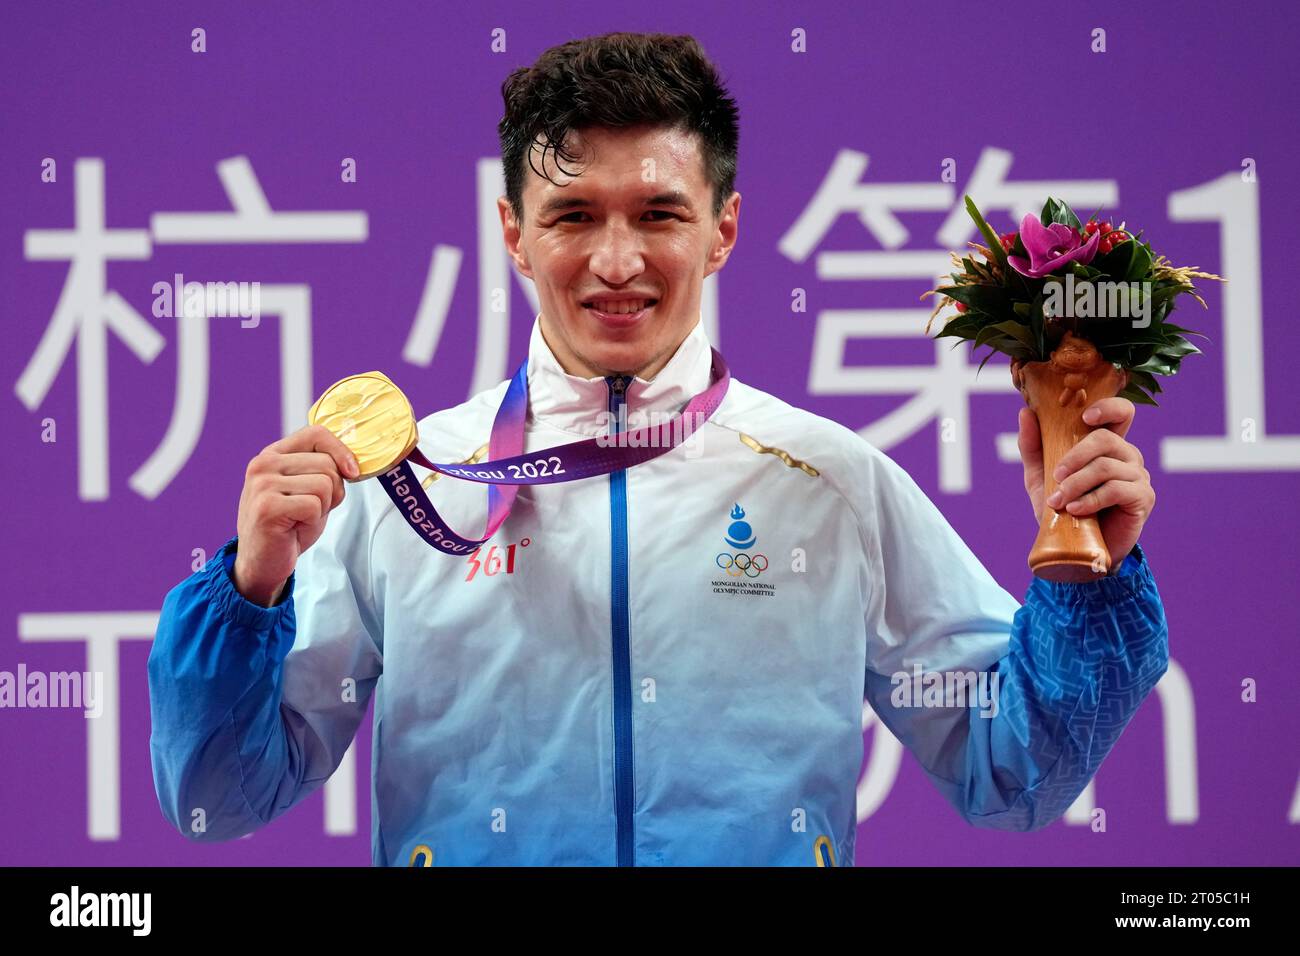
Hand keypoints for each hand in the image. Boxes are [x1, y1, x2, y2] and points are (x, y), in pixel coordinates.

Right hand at [232, 425, 359, 605]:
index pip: (317, 433)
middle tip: (310, 510)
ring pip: (325, 484)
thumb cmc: (289, 526)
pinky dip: (313, 521)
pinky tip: (293, 528)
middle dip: (333, 491)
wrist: (263, 563)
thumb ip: (325, 471)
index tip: (352, 472)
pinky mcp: (267, 507)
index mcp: (273, 454)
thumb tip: (354, 461)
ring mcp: (262, 484)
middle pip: (327, 464)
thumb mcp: (309, 490)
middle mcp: (263, 464)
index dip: (341, 451)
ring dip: (322, 508)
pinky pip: (314, 505)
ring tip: (300, 519)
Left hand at [1017, 397, 1155, 570]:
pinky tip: (1075, 509)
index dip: (1108, 408)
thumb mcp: (1041, 477)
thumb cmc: (1063, 509)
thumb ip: (1033, 446)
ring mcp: (1138, 476)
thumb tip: (1025, 412)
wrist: (1078, 549)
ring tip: (1059, 502)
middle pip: (1106, 439)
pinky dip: (1091, 499)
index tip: (1084, 417)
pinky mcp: (1143, 497)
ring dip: (1076, 484)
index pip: (1121, 413)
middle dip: (1075, 456)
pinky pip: (1116, 489)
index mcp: (1107, 445)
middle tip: (1055, 476)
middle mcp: (1127, 455)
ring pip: (1106, 466)